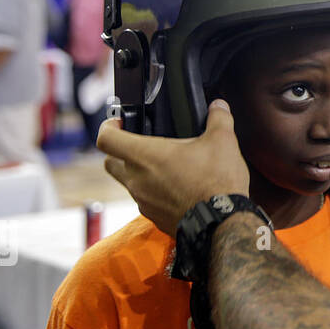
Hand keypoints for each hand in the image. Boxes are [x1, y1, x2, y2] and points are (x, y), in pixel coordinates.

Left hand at [97, 100, 249, 234]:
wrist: (222, 223)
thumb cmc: (217, 182)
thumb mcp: (223, 141)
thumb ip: (218, 118)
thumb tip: (219, 106)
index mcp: (146, 156)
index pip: (106, 139)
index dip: (108, 126)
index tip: (120, 123)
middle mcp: (137, 179)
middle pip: (110, 162)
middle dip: (119, 152)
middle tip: (142, 144)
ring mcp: (143, 201)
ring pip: (129, 183)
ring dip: (141, 173)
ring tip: (168, 167)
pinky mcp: (154, 217)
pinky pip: (145, 200)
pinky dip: (154, 192)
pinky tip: (177, 188)